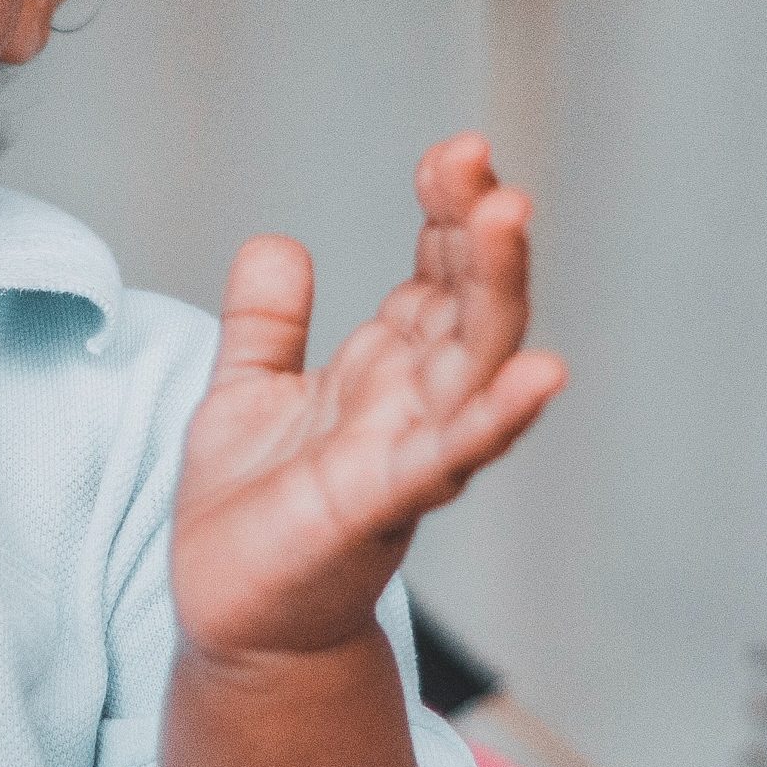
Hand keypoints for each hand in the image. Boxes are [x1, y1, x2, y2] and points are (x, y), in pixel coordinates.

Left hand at [171, 134, 565, 662]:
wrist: (230, 614)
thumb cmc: (250, 511)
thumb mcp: (245, 392)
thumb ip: (266, 322)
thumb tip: (279, 241)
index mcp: (381, 373)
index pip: (434, 279)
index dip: (445, 215)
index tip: (451, 152)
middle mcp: (409, 408)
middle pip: (466, 308)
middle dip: (477, 236)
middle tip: (482, 167)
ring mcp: (401, 457)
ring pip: (471, 367)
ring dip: (494, 295)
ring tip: (509, 218)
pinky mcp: (373, 509)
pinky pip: (444, 459)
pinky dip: (491, 418)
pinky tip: (535, 375)